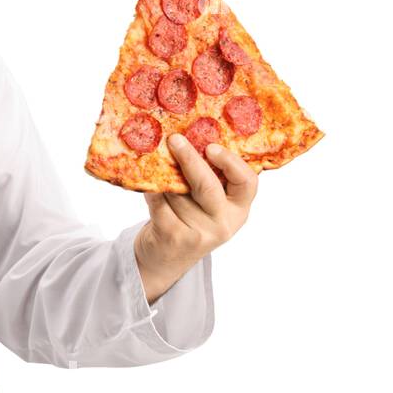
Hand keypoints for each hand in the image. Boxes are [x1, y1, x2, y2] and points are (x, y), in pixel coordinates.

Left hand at [134, 133, 257, 302]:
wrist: (166, 258)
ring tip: (155, 160)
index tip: (212, 147)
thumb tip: (189, 134)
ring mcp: (200, 233)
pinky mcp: (174, 236)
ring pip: (177, 192)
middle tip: (174, 139)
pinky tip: (144, 179)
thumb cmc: (189, 218)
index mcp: (239, 209)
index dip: (231, 163)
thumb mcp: (209, 203)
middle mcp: (224, 222)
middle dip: (190, 159)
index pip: (248, 183)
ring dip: (164, 174)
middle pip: (208, 185)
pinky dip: (150, 188)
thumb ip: (210, 177)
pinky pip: (158, 203)